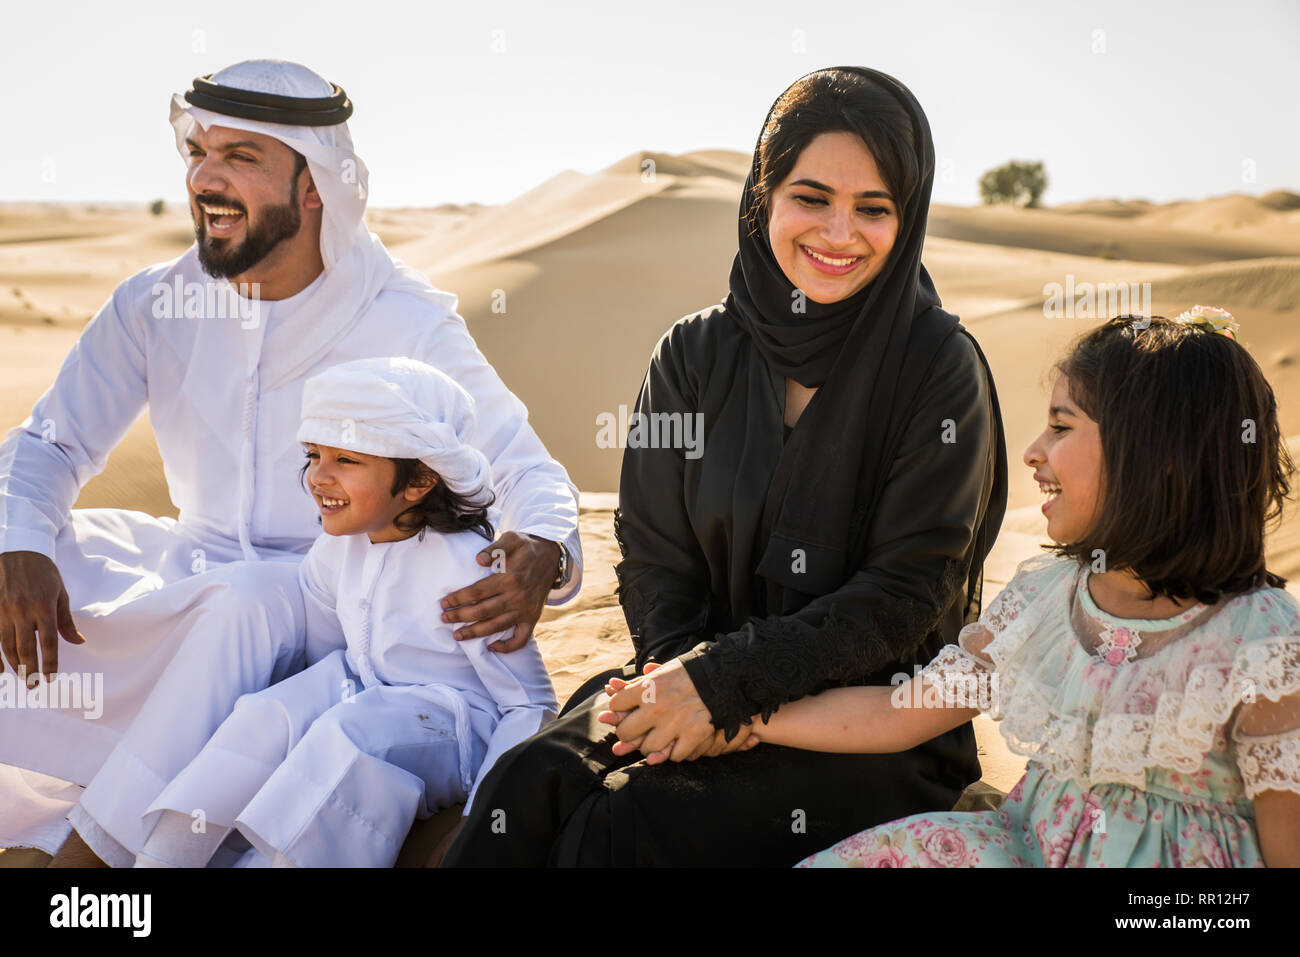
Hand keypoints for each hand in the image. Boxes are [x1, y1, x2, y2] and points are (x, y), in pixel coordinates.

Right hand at [0, 551, 84, 686]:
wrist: (18, 550)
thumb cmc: (44, 573)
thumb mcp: (61, 593)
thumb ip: (66, 620)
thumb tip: (79, 641)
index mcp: (44, 607)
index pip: (49, 641)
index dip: (50, 662)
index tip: (51, 678)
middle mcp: (23, 610)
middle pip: (26, 647)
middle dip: (30, 669)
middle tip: (34, 685)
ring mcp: (4, 610)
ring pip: (7, 644)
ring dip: (14, 663)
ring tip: (22, 676)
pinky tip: (0, 668)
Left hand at [441, 531, 560, 651]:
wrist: (552, 557)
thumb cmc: (527, 547)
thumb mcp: (512, 538)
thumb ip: (494, 548)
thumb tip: (479, 559)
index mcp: (510, 578)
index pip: (477, 592)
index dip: (458, 598)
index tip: (444, 602)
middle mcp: (518, 597)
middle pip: (483, 611)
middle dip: (460, 616)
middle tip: (444, 618)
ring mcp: (526, 610)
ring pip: (496, 626)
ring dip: (475, 633)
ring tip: (457, 635)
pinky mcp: (533, 617)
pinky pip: (521, 638)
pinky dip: (508, 646)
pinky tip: (493, 647)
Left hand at [596, 658, 714, 763]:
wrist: (724, 674)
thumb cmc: (689, 672)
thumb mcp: (661, 671)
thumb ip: (637, 683)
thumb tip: (610, 687)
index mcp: (648, 687)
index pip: (616, 704)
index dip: (618, 708)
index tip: (626, 709)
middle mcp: (658, 706)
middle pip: (626, 732)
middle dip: (628, 733)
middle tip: (637, 730)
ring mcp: (676, 723)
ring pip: (648, 748)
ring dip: (651, 746)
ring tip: (658, 737)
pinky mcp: (694, 734)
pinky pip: (675, 755)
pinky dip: (675, 752)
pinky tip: (677, 743)